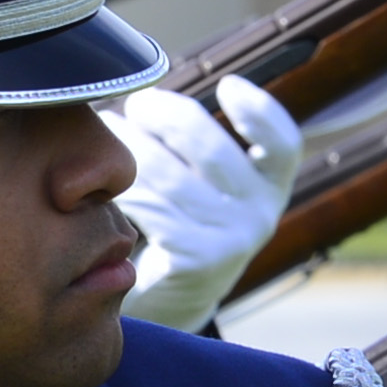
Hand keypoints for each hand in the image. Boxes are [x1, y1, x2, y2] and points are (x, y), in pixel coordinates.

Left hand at [112, 77, 303, 333]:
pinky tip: (103, 183)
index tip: (229, 84)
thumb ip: (199, 148)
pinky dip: (121, 190)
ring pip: (169, 176)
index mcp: (269, 189)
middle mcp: (261, 216)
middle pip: (211, 148)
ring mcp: (231, 241)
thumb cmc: (176, 224)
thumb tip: (158, 91)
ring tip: (108, 131)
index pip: (283, 144)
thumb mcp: (204, 187)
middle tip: (136, 106)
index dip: (260, 112)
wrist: (164, 301)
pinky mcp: (196, 261)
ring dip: (130, 147)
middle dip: (165, 117)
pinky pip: (149, 207)